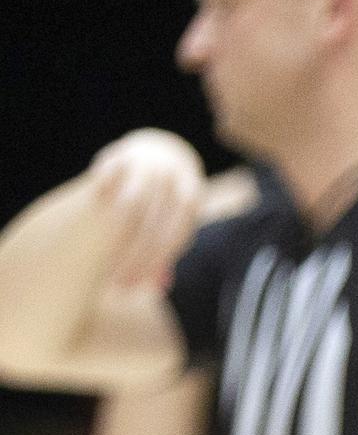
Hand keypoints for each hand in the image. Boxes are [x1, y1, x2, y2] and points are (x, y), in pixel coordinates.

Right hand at [88, 130, 205, 289]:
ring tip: (99, 261)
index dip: (153, 263)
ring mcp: (150, 164)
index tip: (132, 286)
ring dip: (116, 236)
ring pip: (134, 205)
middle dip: (134, 258)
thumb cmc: (165, 197)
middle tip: (114, 283)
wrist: (157, 148)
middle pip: (156, 225)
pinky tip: (88, 226)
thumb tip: (162, 286)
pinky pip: (110, 180)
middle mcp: (175, 178)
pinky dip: (101, 200)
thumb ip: (166, 250)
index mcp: (192, 195)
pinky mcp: (123, 155)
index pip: (175, 235)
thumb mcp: (172, 220)